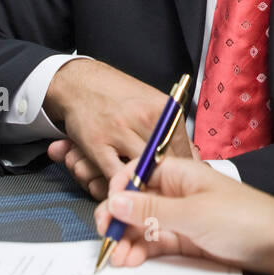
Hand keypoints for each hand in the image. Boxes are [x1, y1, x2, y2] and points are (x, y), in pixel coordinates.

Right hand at [44, 58, 196, 199]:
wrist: (80, 83)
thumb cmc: (117, 94)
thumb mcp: (151, 103)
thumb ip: (171, 128)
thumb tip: (192, 155)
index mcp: (162, 109)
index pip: (184, 150)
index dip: (183, 171)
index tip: (180, 181)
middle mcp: (143, 118)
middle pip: (166, 163)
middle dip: (166, 181)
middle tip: (164, 191)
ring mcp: (119, 132)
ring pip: (143, 171)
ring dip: (145, 184)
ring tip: (145, 191)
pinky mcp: (97, 145)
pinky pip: (116, 175)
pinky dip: (122, 185)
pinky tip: (124, 186)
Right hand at [93, 154, 273, 274]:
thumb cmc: (246, 220)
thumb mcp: (194, 214)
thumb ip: (152, 209)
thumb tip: (114, 199)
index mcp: (181, 173)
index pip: (139, 171)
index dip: (119, 187)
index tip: (108, 208)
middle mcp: (178, 192)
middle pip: (136, 200)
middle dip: (118, 217)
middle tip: (107, 235)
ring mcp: (182, 218)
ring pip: (143, 225)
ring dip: (128, 238)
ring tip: (118, 257)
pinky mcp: (187, 241)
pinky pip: (156, 243)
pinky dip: (141, 251)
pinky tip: (130, 260)